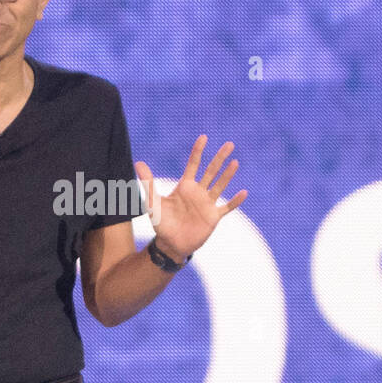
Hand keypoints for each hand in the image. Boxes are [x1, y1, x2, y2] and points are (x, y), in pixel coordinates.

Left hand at [134, 134, 247, 259]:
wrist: (170, 245)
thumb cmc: (161, 224)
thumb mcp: (153, 202)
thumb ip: (148, 183)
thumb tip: (138, 163)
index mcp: (185, 187)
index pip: (193, 164)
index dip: (198, 151)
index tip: (204, 137)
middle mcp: (198, 193)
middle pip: (211, 171)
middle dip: (220, 158)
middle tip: (229, 144)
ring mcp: (207, 204)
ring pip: (220, 186)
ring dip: (227, 175)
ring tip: (235, 162)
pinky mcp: (213, 217)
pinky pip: (227, 207)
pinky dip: (235, 201)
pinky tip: (243, 192)